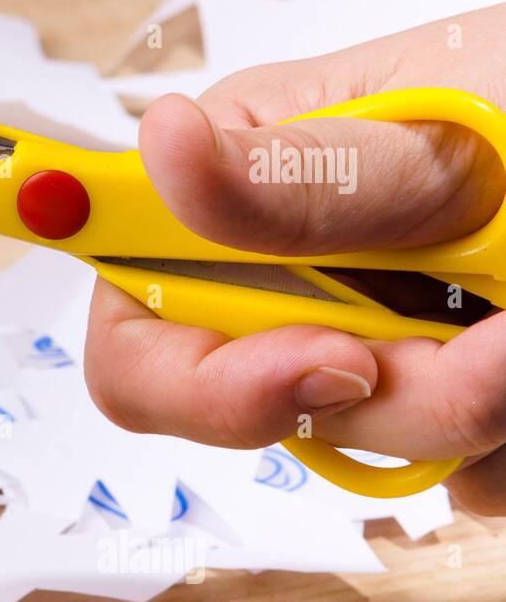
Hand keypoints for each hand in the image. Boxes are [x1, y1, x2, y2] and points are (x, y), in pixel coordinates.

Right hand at [85, 4, 505, 514]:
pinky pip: (446, 472)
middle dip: (376, 394)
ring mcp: (350, 339)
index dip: (190, 375)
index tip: (322, 357)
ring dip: (458, 407)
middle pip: (250, 410)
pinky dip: (498, 431)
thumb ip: (305, 173)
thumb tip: (163, 150)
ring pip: (359, 447)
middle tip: (479, 349)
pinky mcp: (424, 393)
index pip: (133, 325)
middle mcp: (274, 275)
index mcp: (235, 185)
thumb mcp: (432, 129)